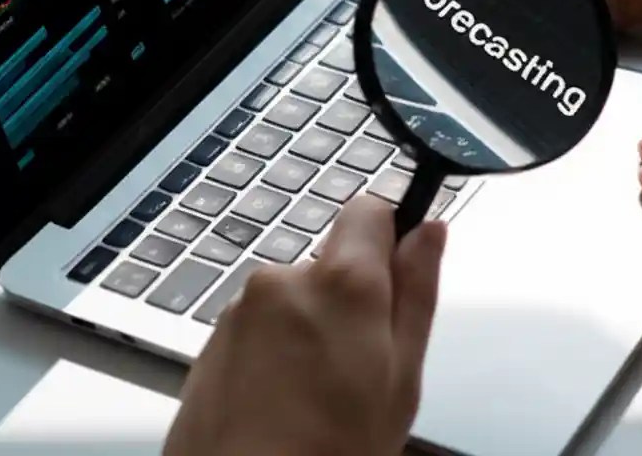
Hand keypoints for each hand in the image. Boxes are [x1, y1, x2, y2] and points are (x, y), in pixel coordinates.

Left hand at [162, 196, 447, 455]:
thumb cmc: (329, 452)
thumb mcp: (402, 376)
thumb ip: (418, 291)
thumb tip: (431, 232)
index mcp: (343, 284)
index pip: (369, 209)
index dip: (390, 236)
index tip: (398, 272)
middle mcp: (284, 282)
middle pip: (331, 262)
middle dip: (349, 300)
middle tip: (361, 363)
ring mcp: (241, 311)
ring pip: (294, 298)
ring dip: (308, 329)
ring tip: (317, 394)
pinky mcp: (211, 341)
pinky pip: (259, 327)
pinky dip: (274, 353)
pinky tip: (283, 402)